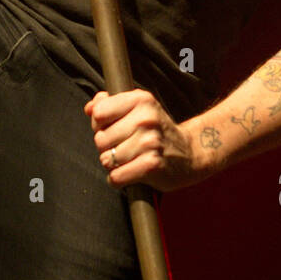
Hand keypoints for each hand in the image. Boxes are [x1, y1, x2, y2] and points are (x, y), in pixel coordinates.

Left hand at [84, 89, 205, 192]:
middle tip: (126, 147)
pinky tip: (131, 172)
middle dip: (107, 147)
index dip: (100, 124)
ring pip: (106, 159)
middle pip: (100, 139)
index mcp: (141, 100)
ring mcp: (150, 142)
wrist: (191, 154)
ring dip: (114, 165)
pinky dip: (119, 179)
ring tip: (131, 159)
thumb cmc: (157, 131)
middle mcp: (146, 119)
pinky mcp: (151, 165)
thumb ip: (110, 104)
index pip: (99, 113)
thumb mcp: (138, 109)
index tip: (113, 128)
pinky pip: (116, 177)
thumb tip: (89, 108)